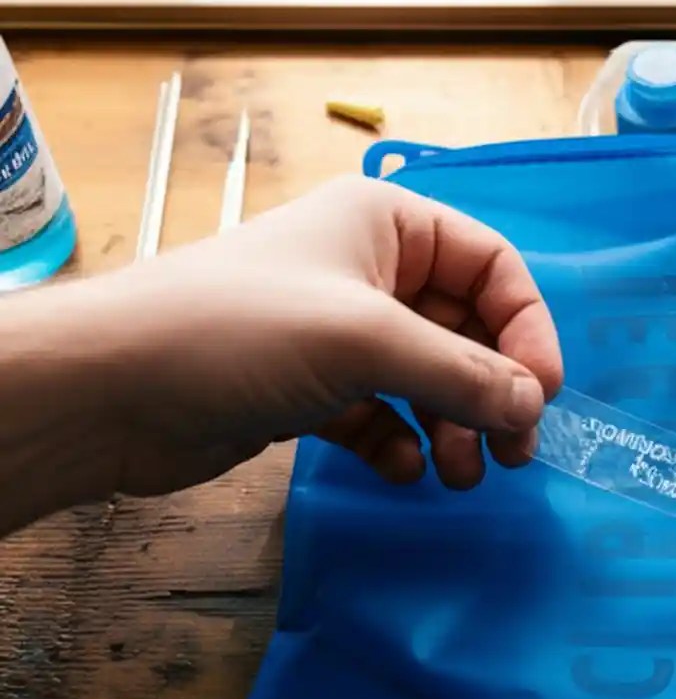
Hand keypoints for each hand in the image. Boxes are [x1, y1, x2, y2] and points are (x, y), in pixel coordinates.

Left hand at [11, 175, 561, 504]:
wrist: (110, 390)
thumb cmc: (243, 332)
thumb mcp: (365, 340)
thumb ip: (462, 373)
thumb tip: (533, 407)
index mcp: (388, 224)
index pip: (491, 267)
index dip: (526, 329)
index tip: (542, 396)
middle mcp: (370, 269)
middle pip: (465, 328)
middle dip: (491, 390)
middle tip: (510, 455)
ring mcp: (339, 330)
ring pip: (427, 375)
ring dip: (453, 424)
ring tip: (460, 474)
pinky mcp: (311, 386)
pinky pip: (382, 411)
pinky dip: (400, 441)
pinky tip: (400, 470)